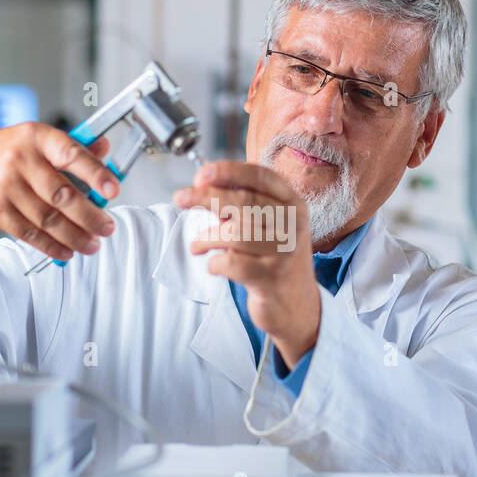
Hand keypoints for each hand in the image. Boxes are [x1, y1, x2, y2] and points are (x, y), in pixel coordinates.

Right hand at [0, 122, 118, 261]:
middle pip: (62, 194)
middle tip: (107, 227)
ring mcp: (6, 187)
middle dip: (90, 216)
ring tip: (91, 244)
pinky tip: (67, 250)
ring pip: (48, 219)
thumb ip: (70, 147)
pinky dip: (52, 246)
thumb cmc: (3, 155)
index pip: (70, 154)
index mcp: (35, 137)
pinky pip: (31, 233)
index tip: (113, 190)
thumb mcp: (34, 140)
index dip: (95, 173)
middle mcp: (19, 160)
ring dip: (74, 236)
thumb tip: (103, 147)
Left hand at [172, 161, 318, 367]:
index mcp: (293, 203)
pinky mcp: (271, 277)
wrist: (296, 305)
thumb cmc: (274, 258)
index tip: (201, 174)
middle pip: (243, 201)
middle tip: (180, 198)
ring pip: (234, 233)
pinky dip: (215, 263)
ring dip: (207, 237)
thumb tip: (206, 188)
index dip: (228, 171)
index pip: (260, 177)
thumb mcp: (269, 226)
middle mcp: (293, 224)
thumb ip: (244, 206)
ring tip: (196, 244)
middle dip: (206, 197)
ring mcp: (285, 251)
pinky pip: (232, 263)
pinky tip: (213, 265)